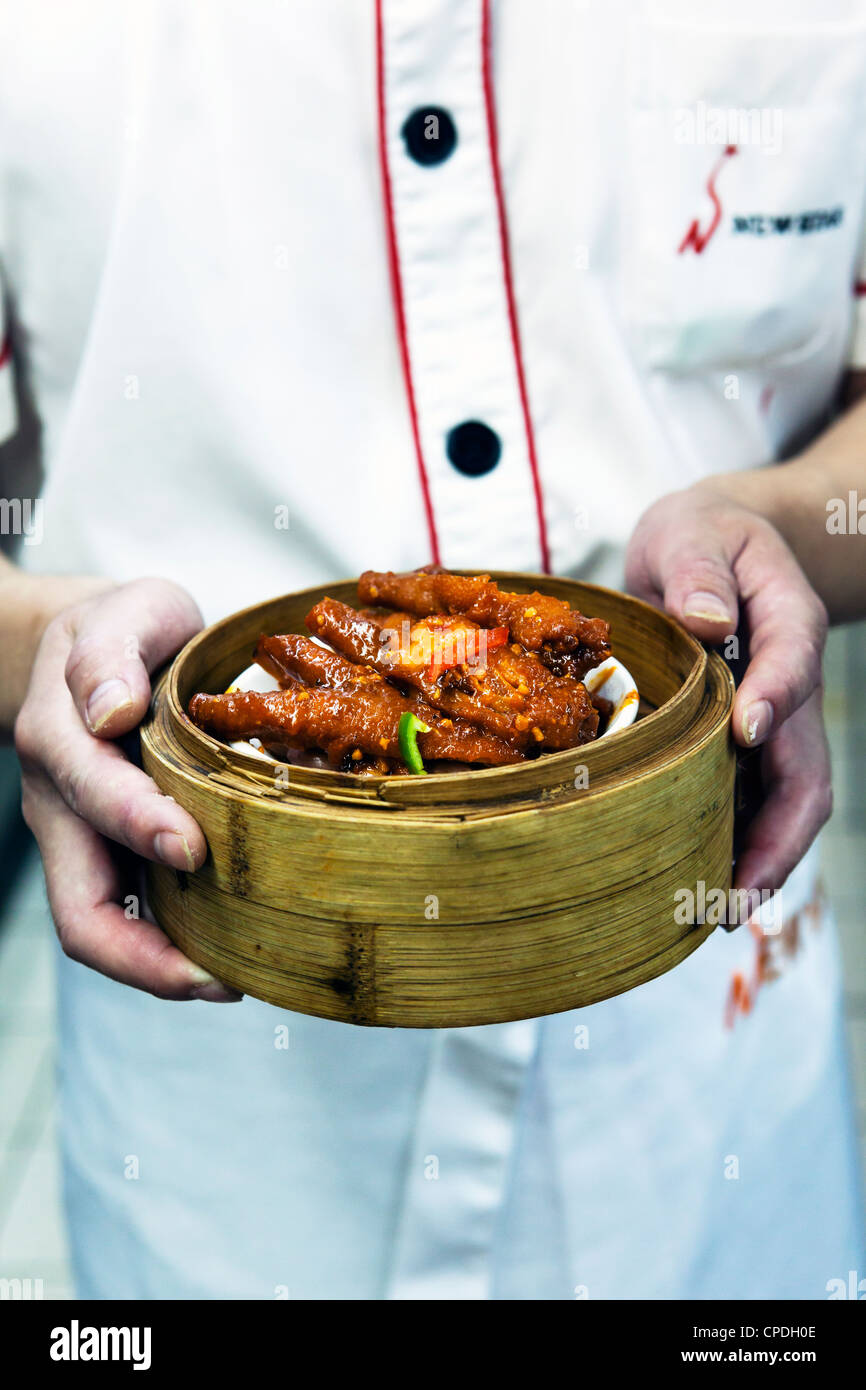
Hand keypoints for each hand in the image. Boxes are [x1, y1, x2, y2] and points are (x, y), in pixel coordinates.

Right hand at [14, 578, 240, 1000]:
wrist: (96, 653)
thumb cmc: (126, 632)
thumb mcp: (126, 612)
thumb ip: (114, 652)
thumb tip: (110, 711)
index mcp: (61, 739)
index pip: (89, 793)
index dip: (136, 823)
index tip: (192, 847)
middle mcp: (61, 805)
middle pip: (79, 907)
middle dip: (145, 954)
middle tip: (220, 976)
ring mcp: (82, 842)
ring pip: (100, 930)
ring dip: (161, 969)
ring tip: (233, 982)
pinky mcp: (111, 857)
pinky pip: (132, 919)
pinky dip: (173, 948)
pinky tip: (230, 956)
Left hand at [625, 484, 830, 896]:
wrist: (715, 550)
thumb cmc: (702, 538)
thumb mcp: (694, 530)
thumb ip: (699, 566)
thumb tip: (704, 621)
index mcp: (786, 620)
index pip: (793, 659)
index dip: (775, 694)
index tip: (745, 730)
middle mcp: (790, 683)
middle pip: (807, 767)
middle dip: (779, 834)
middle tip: (735, 893)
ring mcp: (773, 721)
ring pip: (786, 801)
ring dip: (760, 859)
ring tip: (715, 912)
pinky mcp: (744, 744)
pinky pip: (749, 802)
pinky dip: (732, 845)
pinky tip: (696, 885)